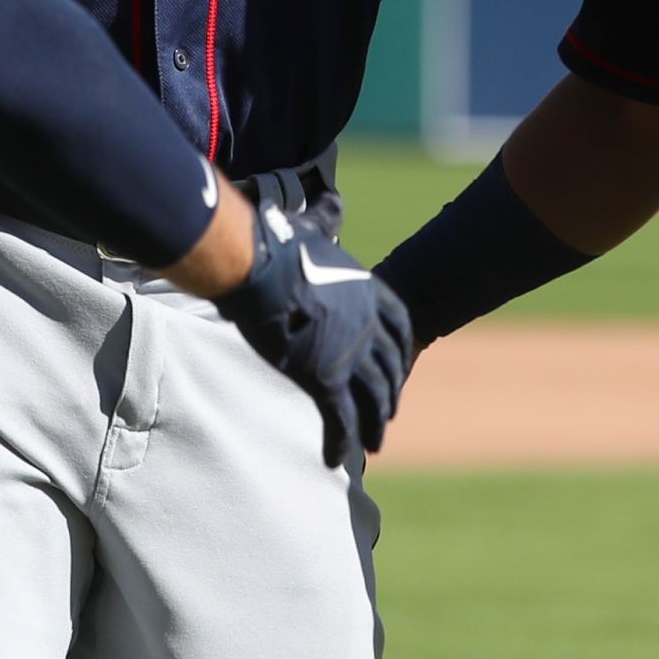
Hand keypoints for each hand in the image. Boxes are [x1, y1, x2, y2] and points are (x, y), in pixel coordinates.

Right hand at [215, 198, 416, 467]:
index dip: (401, 351)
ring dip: (374, 425)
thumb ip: (327, 220)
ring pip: (373, 399)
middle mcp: (369, 325)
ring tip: (373, 445)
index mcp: (369, 291)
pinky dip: (342, 440)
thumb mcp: (312, 228)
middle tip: (386, 415)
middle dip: (390, 394)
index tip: (400, 367)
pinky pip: (340, 418)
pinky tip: (337, 458)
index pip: (399, 326)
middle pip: (389, 368)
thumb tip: (333, 200)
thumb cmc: (278, 242)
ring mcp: (351, 354)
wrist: (258, 264)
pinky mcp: (325, 378)